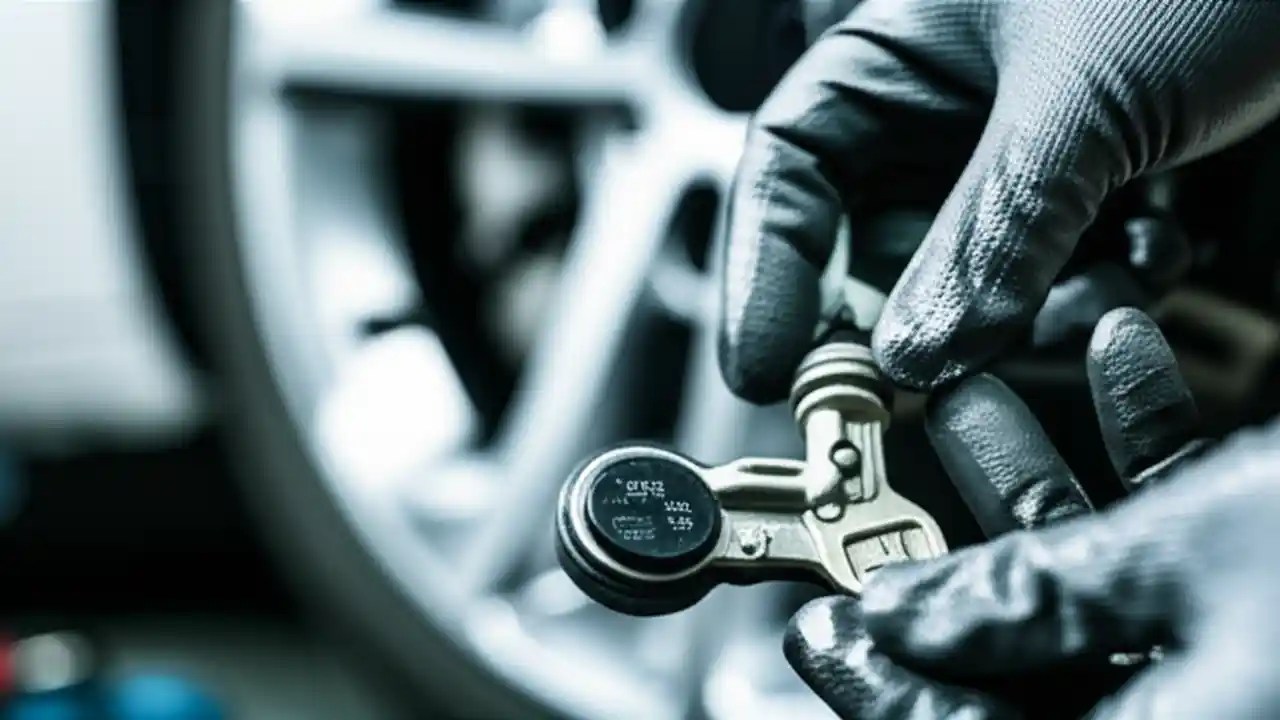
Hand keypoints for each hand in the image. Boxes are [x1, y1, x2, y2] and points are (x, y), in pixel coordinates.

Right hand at [719, 0, 1279, 399]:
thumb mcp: (1078, 97)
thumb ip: (992, 230)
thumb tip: (912, 355)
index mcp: (895, 56)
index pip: (787, 172)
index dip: (762, 273)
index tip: (764, 368)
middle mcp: (939, 111)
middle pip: (870, 245)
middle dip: (911, 319)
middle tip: (931, 382)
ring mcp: (1011, 155)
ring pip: (969, 281)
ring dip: (1030, 310)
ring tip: (1107, 275)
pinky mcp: (1084, 190)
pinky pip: (1052, 278)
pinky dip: (1099, 290)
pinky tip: (1158, 245)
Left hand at [785, 307, 1209, 717]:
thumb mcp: (1181, 565)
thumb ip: (1034, 594)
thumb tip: (897, 613)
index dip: (879, 681)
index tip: (815, 626)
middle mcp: (1181, 702)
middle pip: (1019, 649)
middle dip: (947, 547)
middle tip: (876, 479)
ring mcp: (1222, 644)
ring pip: (1095, 574)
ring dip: (1031, 471)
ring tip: (971, 390)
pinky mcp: (1263, 576)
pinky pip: (1180, 526)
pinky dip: (1142, 442)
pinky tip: (1116, 353)